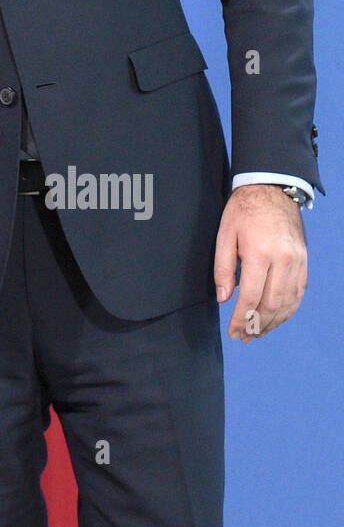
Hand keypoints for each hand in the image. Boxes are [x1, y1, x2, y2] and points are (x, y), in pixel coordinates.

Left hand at [214, 184, 307, 341]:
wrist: (272, 189)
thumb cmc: (244, 210)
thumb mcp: (225, 234)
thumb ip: (223, 268)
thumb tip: (224, 298)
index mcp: (260, 253)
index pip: (251, 297)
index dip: (241, 319)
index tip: (233, 332)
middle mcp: (283, 260)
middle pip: (271, 304)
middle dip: (257, 325)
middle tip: (244, 337)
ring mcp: (297, 261)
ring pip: (288, 302)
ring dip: (274, 322)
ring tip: (259, 332)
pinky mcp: (303, 261)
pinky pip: (298, 292)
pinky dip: (288, 309)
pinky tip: (277, 317)